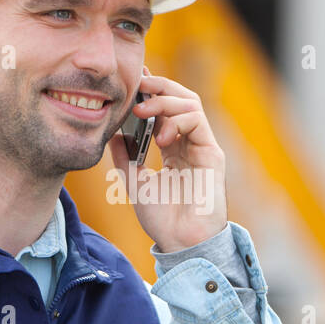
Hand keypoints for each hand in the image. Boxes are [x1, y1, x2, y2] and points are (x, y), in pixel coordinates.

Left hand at [108, 66, 228, 251]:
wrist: (182, 243)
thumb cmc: (163, 220)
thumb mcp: (134, 182)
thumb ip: (125, 156)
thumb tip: (112, 132)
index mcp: (174, 149)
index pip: (165, 110)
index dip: (152, 91)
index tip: (133, 80)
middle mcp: (190, 144)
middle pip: (180, 99)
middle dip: (158, 86)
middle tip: (137, 85)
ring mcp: (203, 147)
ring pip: (190, 104)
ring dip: (165, 101)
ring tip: (143, 111)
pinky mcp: (212, 154)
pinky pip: (198, 121)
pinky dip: (179, 120)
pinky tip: (161, 135)